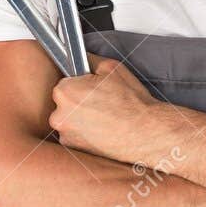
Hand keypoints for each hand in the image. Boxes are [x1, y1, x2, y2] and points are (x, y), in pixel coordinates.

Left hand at [48, 55, 162, 162]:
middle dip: (78, 102)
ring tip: (103, 118)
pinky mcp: (73, 149)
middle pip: (64, 103)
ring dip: (80, 119)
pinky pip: (74, 136)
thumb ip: (89, 60)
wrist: (146, 133)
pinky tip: (101, 130)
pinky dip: (84, 134)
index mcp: (65, 91)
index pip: (65, 83)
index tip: (92, 90)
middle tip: (100, 104)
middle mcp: (59, 115)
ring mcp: (65, 134)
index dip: (81, 85)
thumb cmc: (131, 103)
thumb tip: (81, 57)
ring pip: (69, 120)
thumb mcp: (111, 68)